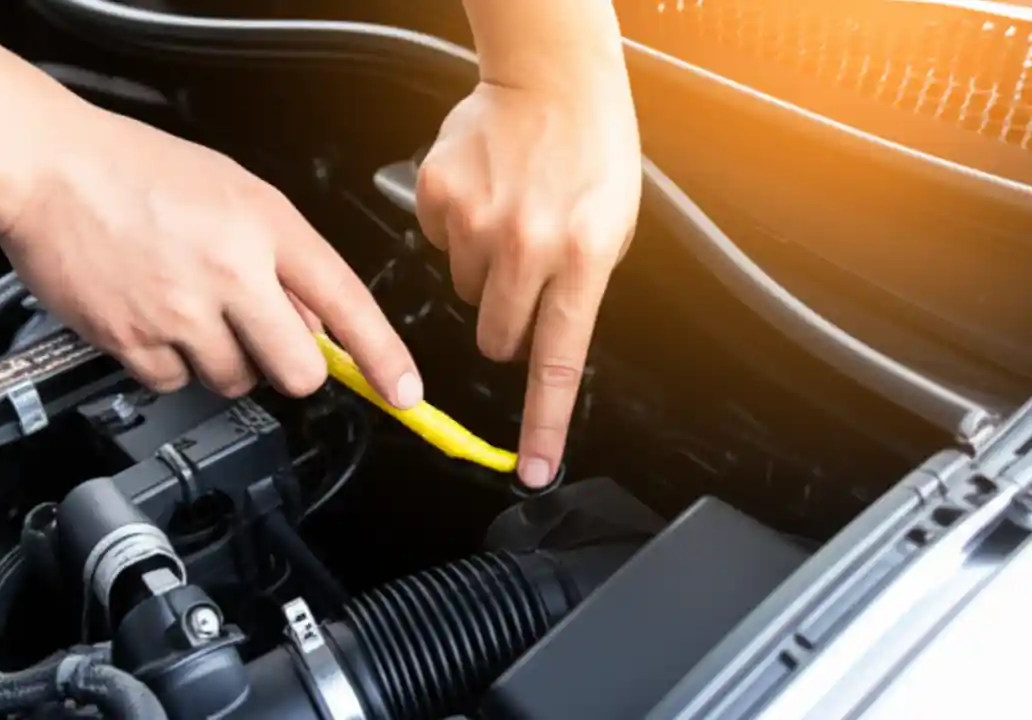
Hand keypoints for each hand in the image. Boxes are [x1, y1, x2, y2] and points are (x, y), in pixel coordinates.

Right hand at [0, 107, 421, 407]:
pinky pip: (174, 384)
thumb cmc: (138, 171)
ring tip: (190, 308)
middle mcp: (230, 273)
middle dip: (289, 366)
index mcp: (266, 226)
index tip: (404, 392)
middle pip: (297, 371)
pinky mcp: (133, 342)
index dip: (382, 356)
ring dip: (223, 360)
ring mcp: (180, 313)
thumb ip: (282, 256)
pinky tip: (154, 317)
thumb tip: (315, 320)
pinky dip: (169, 363)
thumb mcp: (236, 193)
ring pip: (235, 381)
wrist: (48, 169)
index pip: (346, 303)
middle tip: (265, 339)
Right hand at [416, 79, 640, 487]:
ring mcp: (475, 222)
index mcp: (580, 258)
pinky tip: (484, 197)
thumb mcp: (610, 230)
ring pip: (465, 290)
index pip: (556, 362)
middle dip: (508, 322)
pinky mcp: (438, 198)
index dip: (542, 424)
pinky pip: (439, 244)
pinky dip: (458, 231)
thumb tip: (540, 339)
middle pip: (496, 336)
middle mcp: (526, 245)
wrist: (551, 79)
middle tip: (526, 276)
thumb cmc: (591, 151)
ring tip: (511, 218)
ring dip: (485, 269)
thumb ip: (577, 290)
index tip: (531, 469)